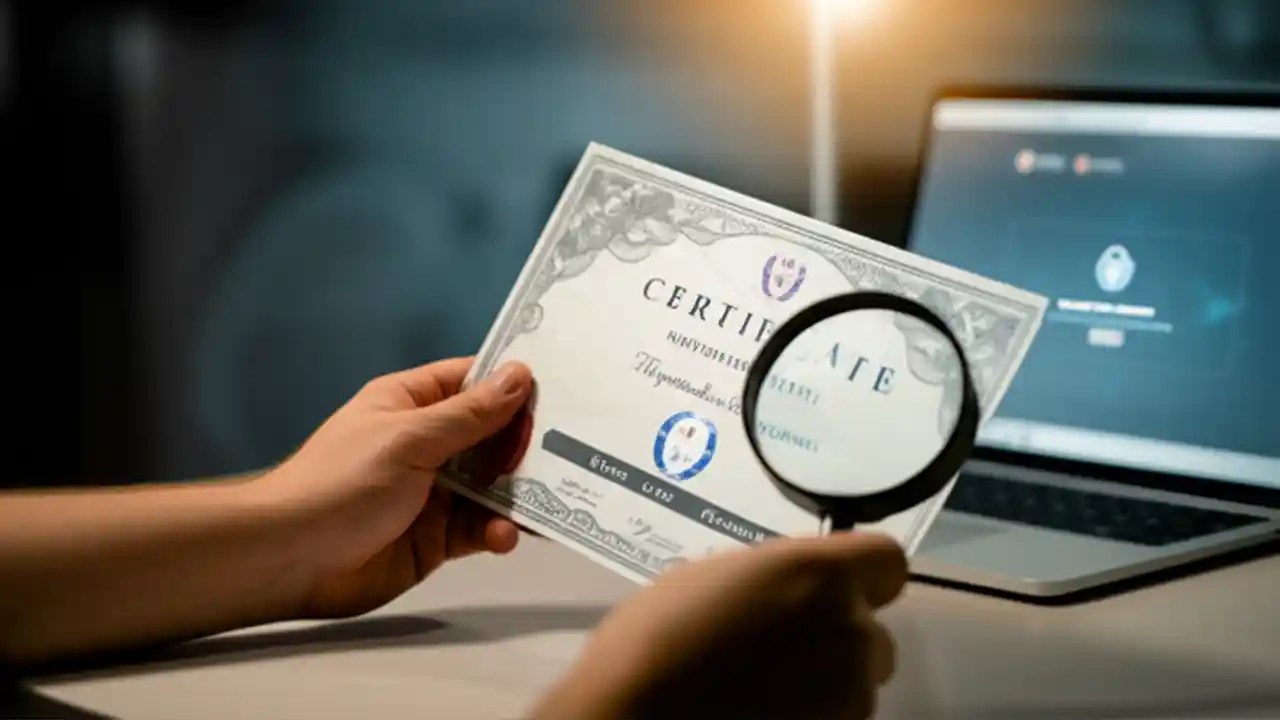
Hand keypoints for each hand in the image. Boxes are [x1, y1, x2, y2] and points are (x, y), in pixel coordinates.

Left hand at [256, 356, 533, 618]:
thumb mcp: (409, 440)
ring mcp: (433, 492)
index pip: (471, 382)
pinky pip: (481, 527)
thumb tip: (520, 375)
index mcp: (410, 404)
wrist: (290, 561)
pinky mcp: (437, 537)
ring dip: (518, 493)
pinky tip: (504, 536)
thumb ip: (469, 415)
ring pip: (493, 486)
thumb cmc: (341, 484)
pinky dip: (498, 531)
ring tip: (544, 502)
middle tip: (568, 453)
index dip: (512, 386)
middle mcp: (426, 443)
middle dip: (526, 445)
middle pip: (491, 436)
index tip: (560, 391)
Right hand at [533, 532, 907, 719]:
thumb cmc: (658, 637)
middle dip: (837, 639)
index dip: (863, 574)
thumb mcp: (711, 577)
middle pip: (872, 633)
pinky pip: (835, 717)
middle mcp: (851, 633)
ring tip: (764, 687)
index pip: (889, 561)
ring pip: (857, 684)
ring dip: (825, 682)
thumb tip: (794, 587)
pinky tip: (762, 712)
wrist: (633, 717)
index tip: (828, 587)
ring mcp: (849, 697)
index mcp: (821, 576)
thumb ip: (772, 576)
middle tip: (781, 647)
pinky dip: (811, 715)